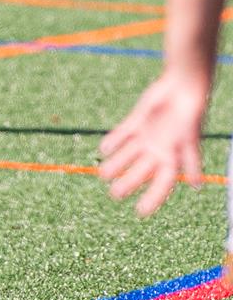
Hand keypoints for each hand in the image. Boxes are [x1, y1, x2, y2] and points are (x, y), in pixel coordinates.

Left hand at [98, 72, 209, 215]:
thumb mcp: (189, 141)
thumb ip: (191, 162)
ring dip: (116, 164)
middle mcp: (159, 150)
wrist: (182, 87)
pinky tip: (103, 149)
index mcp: (173, 157)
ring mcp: (147, 136)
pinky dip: (114, 141)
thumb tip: (198, 186)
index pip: (162, 184)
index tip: (140, 213)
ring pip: (128, 155)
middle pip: (141, 172)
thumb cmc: (189, 115)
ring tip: (102, 174)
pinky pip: (122, 134)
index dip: (153, 198)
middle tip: (114, 194)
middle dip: (129, 183)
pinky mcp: (137, 122)